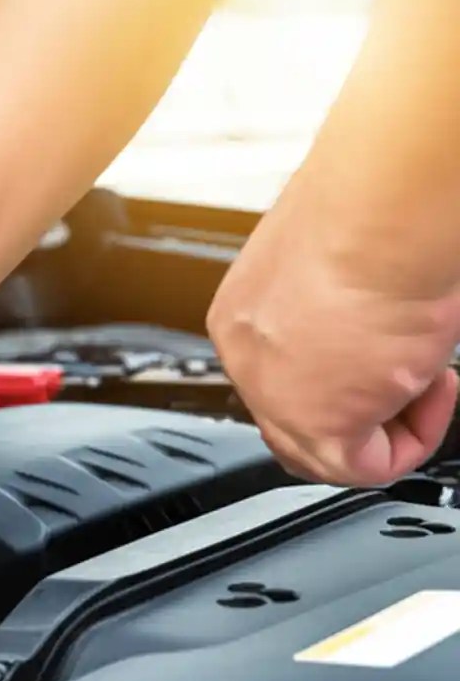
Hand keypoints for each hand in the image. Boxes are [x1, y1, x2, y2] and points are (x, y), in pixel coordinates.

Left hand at [208, 209, 459, 486]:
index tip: (389, 361)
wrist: (380, 214)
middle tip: (413, 387)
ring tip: (429, 375)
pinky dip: (411, 441)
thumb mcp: (344, 270)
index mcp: (245, 314)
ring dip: (389, 428)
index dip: (345, 381)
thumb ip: (339, 311)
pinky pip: (364, 466)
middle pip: (293, 425)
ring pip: (324, 453)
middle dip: (363, 417)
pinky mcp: (313, 422)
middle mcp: (246, 354)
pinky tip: (435, 387)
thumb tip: (369, 329)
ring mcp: (270, 392)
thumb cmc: (373, 216)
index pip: (279, 377)